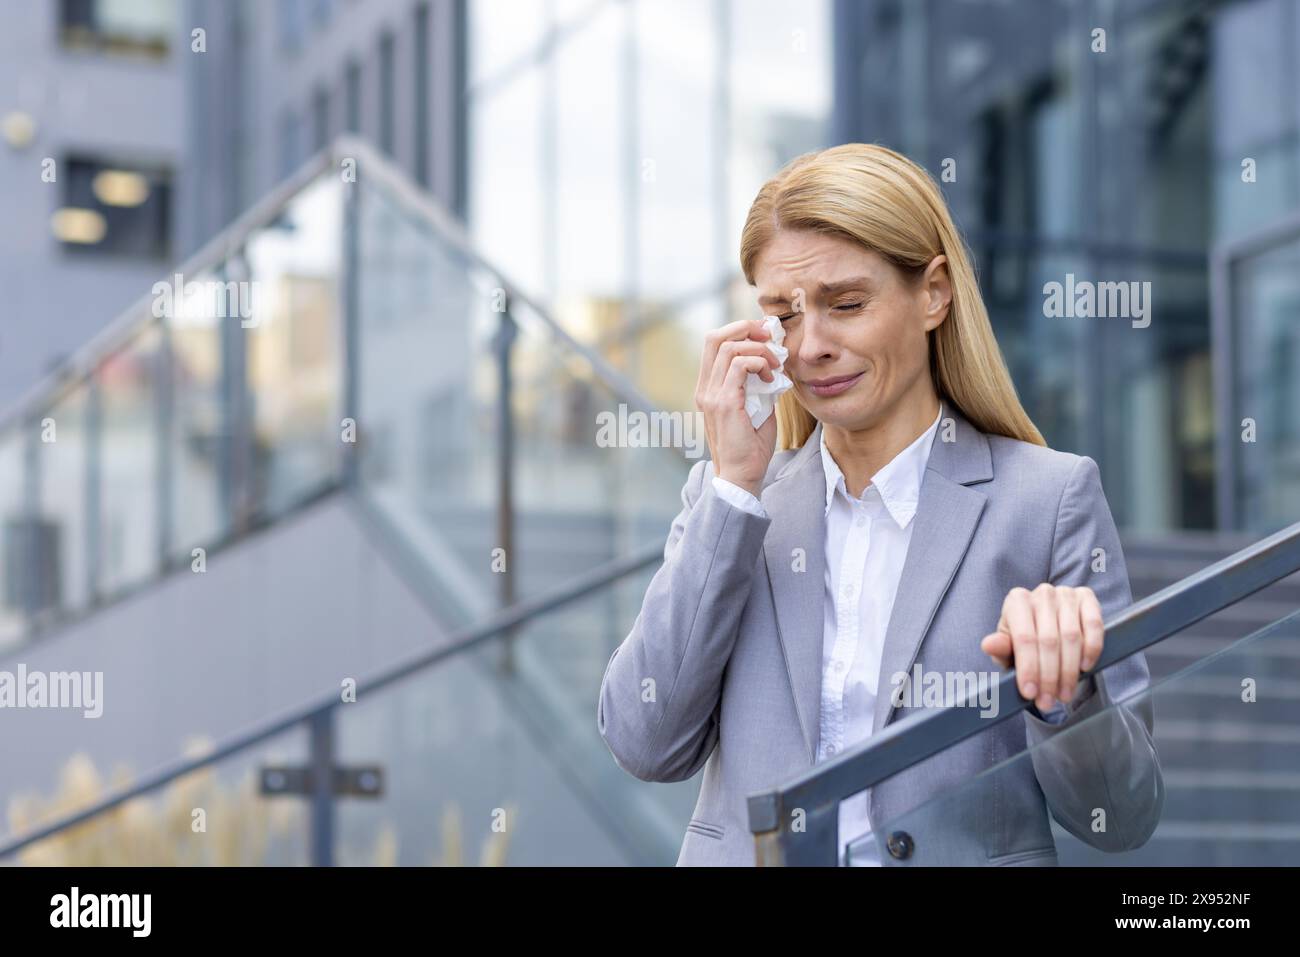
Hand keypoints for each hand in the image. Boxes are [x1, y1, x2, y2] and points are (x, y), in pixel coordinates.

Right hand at [695, 318, 780, 496]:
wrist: (741, 477)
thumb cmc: (750, 448)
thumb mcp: (757, 409)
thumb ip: (759, 386)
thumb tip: (774, 365)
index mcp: (709, 388)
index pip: (715, 344)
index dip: (739, 331)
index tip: (765, 336)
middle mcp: (705, 388)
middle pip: (715, 337)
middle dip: (745, 328)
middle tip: (770, 336)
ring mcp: (711, 395)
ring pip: (728, 347)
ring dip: (758, 348)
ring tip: (774, 365)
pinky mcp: (724, 402)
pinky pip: (739, 365)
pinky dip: (758, 363)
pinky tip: (769, 377)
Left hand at [980, 584, 1103, 712]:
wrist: (1047, 624)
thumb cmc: (1024, 639)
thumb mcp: (1009, 647)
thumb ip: (1000, 648)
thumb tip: (989, 645)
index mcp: (1017, 601)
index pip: (1024, 638)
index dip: (1028, 668)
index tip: (1030, 693)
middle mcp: (1042, 594)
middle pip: (1049, 640)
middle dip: (1049, 677)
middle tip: (1048, 701)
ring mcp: (1066, 594)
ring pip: (1072, 637)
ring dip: (1070, 671)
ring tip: (1064, 694)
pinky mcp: (1087, 598)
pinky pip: (1094, 625)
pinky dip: (1092, 649)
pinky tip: (1085, 668)